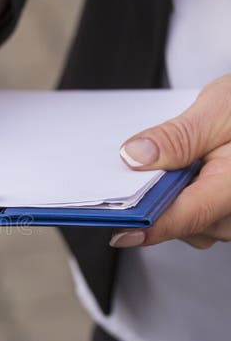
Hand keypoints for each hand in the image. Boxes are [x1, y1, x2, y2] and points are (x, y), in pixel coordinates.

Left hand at [110, 75, 230, 248]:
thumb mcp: (219, 109)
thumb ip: (178, 136)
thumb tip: (136, 156)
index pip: (192, 214)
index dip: (153, 225)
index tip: (120, 231)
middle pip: (184, 222)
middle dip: (157, 199)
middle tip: (143, 165)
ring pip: (186, 223)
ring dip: (169, 198)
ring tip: (178, 161)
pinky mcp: (226, 216)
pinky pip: (193, 218)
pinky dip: (179, 198)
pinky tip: (181, 173)